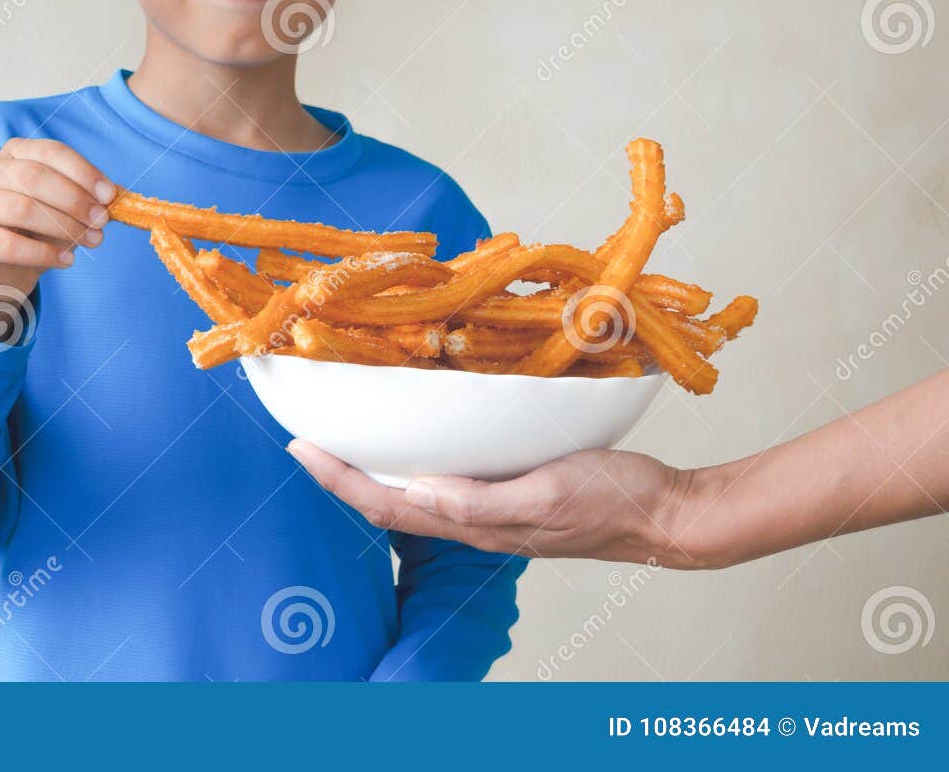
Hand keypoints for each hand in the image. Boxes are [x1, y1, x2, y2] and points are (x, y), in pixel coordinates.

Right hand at [0, 137, 114, 316]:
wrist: (7, 264)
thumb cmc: (40, 226)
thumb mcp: (66, 206)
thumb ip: (88, 198)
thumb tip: (117, 197)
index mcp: (17, 152)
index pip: (51, 151)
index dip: (83, 172)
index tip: (109, 195)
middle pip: (34, 178)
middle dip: (75, 200)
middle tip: (101, 221)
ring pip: (22, 208)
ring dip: (64, 226)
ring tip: (91, 240)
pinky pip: (10, 245)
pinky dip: (43, 254)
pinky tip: (66, 260)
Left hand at [287, 441, 703, 567]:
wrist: (666, 514)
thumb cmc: (614, 502)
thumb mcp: (546, 494)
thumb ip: (481, 500)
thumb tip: (418, 491)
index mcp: (473, 523)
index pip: (385, 503)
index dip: (338, 478)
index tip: (299, 447)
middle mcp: (473, 520)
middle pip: (387, 502)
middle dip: (342, 475)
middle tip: (305, 440)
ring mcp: (491, 510)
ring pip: (413, 495)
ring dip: (373, 471)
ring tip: (344, 440)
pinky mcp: (509, 493)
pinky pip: (446, 482)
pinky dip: (416, 462)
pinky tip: (415, 446)